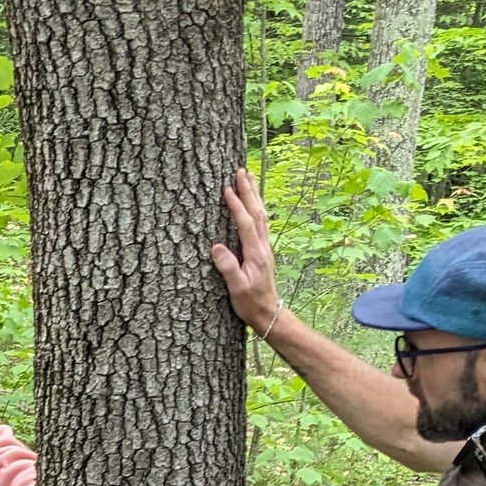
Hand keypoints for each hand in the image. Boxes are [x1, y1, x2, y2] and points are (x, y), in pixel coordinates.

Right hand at [209, 168, 284, 337]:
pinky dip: (256, 208)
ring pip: (261, 215)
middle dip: (249, 191)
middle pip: (257, 213)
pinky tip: (253, 204)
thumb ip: (228, 268)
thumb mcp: (236, 289)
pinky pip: (261, 223)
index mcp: (255, 253)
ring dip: (254, 196)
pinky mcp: (262, 251)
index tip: (227, 189)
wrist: (268, 313)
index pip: (245, 223)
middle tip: (241, 172)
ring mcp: (264, 248)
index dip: (236, 205)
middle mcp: (262, 247)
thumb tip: (216, 247)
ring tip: (248, 179)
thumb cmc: (250, 303)